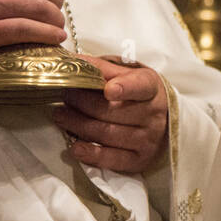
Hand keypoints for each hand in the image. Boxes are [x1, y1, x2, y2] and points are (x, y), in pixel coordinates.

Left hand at [52, 56, 168, 173]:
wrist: (160, 119)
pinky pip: (114, 160)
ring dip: (78, 125)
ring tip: (60, 116)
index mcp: (150, 87)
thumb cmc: (136, 94)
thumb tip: (70, 61)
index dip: (125, 88)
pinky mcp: (140, 159)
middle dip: (83, 103)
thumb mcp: (126, 74)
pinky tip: (76, 148)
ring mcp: (149, 138)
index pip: (140, 87)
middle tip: (64, 96)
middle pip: (113, 111)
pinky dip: (92, 154)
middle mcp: (153, 114)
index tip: (108, 90)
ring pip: (108, 134)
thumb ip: (100, 68)